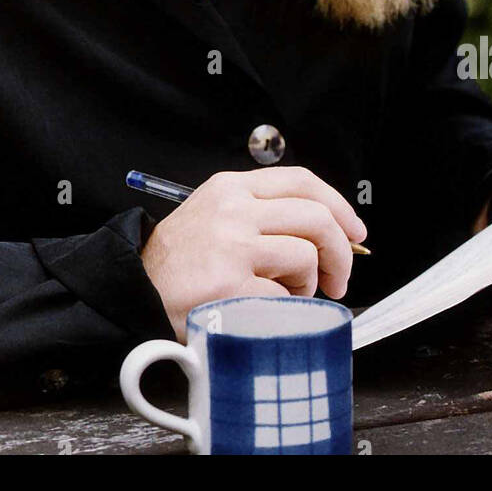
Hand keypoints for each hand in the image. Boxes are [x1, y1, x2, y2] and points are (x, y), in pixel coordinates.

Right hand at [139, 166, 367, 341]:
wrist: (135, 289)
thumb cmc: (180, 260)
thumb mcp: (216, 213)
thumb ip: (263, 212)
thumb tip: (329, 229)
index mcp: (232, 187)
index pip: (302, 181)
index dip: (339, 206)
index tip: (356, 230)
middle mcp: (234, 210)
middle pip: (315, 217)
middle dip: (341, 252)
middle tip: (339, 277)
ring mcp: (232, 246)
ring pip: (305, 256)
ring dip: (310, 283)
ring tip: (290, 294)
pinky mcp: (230, 285)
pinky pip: (285, 296)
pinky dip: (286, 308)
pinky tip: (267, 309)